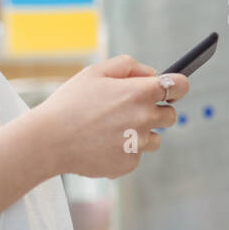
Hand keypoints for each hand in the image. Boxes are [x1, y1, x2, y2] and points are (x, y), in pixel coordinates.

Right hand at [30, 53, 189, 177]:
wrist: (48, 140)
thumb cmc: (70, 103)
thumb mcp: (95, 72)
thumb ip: (128, 66)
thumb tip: (152, 73)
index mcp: (140, 92)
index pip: (180, 86)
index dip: (178, 85)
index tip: (172, 89)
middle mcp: (145, 118)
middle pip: (171, 115)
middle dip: (157, 111)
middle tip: (131, 110)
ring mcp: (139, 144)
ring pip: (155, 139)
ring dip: (141, 134)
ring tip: (112, 130)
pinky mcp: (129, 163)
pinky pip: (136, 155)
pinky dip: (124, 150)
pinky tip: (102, 144)